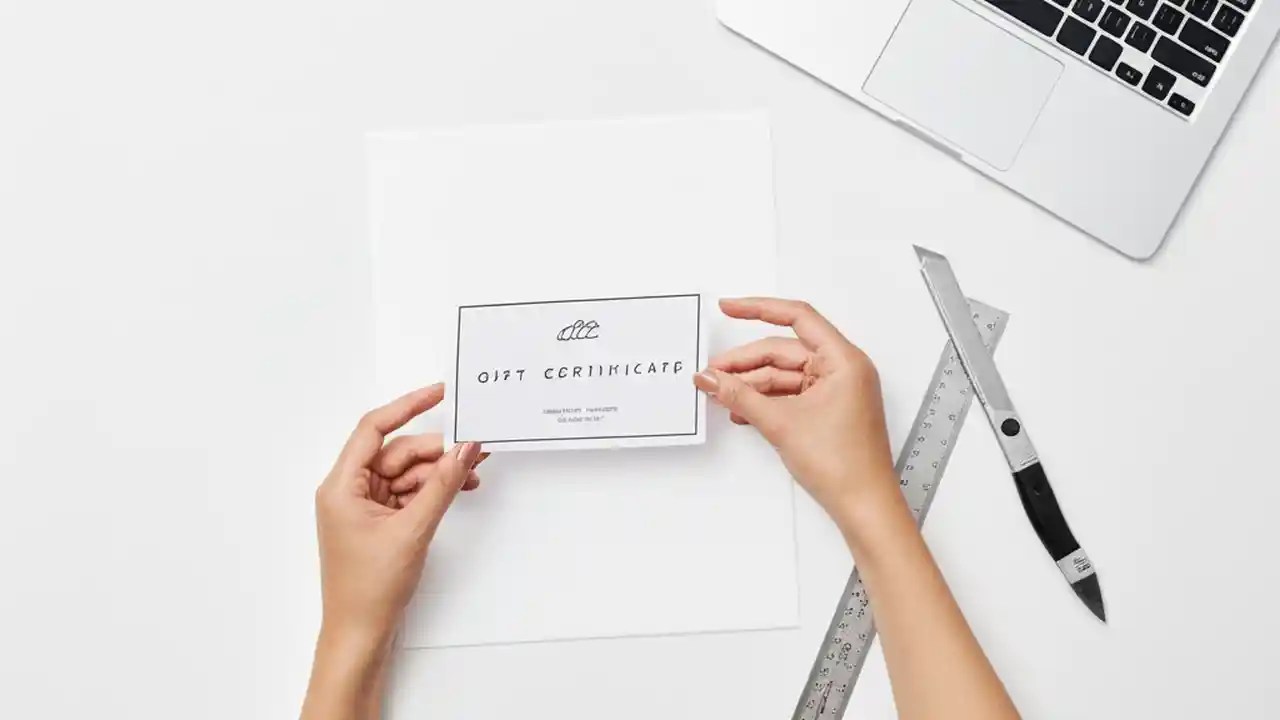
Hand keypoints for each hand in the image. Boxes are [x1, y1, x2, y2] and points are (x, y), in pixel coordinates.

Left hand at [315, 384, 483, 645]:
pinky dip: (432, 491)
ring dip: (438, 473)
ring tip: (471, 477)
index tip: (440, 392)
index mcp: (340, 486)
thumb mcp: (413, 529)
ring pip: (406, 473)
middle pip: (396, 452)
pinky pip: (407, 493)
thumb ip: (442, 484)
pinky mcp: (377, 521)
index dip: (408, 405)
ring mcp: (362, 506)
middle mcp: (347, 490)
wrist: (360, 634)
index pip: (374, 428)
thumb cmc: (370, 589)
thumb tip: (465, 448)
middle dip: (435, 451)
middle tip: (474, 450)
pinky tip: (457, 491)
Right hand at [693, 298, 897, 523]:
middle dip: (745, 361)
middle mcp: (843, 369)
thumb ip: (740, 395)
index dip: (758, 308)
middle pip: (784, 350)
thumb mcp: (781, 423)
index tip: (728, 307)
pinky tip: (741, 408)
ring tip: (719, 393)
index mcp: (843, 360)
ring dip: (751, 384)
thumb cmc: (844, 465)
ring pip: (784, 374)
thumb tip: (710, 378)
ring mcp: (836, 390)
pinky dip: (765, 399)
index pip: (797, 317)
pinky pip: (790, 394)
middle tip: (711, 372)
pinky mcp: (828, 410)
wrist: (864, 506)